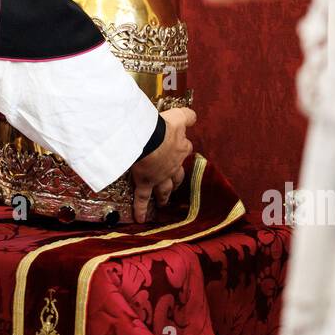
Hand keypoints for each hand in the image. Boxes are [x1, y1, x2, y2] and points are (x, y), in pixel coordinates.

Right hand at [130, 107, 194, 222]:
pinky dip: (141, 209)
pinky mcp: (146, 182)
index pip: (186, 148)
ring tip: (163, 202)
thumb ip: (188, 115)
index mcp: (180, 147)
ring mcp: (160, 176)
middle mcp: (173, 165)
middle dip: (177, 179)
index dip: (183, 148)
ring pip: (164, 189)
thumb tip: (194, 116)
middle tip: (175, 184)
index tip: (182, 147)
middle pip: (178, 174)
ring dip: (164, 196)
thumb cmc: (162, 127)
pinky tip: (140, 218)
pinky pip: (143, 198)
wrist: (149, 140)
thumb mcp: (178, 116)